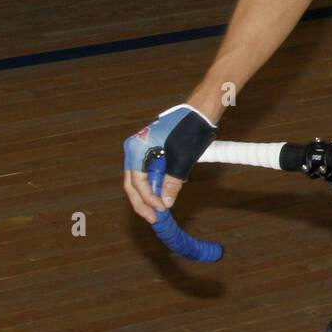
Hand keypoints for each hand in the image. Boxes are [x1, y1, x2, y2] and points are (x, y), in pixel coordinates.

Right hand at [122, 104, 216, 223]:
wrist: (199, 112)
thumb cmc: (190, 132)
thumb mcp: (182, 161)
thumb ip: (172, 183)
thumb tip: (166, 204)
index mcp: (136, 149)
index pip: (137, 182)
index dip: (148, 199)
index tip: (161, 210)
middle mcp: (133, 149)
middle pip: (132, 183)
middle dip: (142, 202)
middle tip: (154, 219)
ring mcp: (140, 149)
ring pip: (138, 179)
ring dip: (147, 195)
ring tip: (157, 211)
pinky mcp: (150, 151)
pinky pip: (147, 172)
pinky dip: (153, 185)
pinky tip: (162, 197)